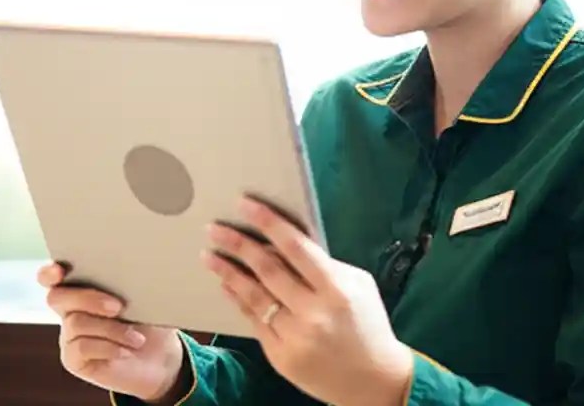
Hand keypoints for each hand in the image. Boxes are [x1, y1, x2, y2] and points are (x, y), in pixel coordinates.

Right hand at [38, 262, 188, 402]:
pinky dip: (108, 347)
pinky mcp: (74, 359)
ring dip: (111, 328)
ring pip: (76, 323)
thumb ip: (129, 283)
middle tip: (118, 307)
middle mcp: (70, 310)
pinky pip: (81, 348)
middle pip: (57, 297)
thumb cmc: (151, 322)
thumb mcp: (144, 299)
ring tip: (137, 338)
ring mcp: (69, 336)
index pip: (52, 277)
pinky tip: (126, 350)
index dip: (49, 272)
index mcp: (83, 288)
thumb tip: (133, 267)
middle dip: (87, 298)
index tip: (59, 271)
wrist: (160, 359)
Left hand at [203, 198, 413, 405]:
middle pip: (268, 270)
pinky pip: (253, 321)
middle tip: (214, 228)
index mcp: (337, 289)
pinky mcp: (281, 357)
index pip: (296, 247)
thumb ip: (326, 264)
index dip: (269, 223)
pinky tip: (226, 284)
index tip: (245, 204)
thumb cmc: (368, 324)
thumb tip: (286, 242)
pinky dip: (238, 300)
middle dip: (237, 245)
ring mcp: (295, 337)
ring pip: (254, 296)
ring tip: (209, 254)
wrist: (374, 380)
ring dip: (228, 272)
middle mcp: (313, 313)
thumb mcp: (359, 286)